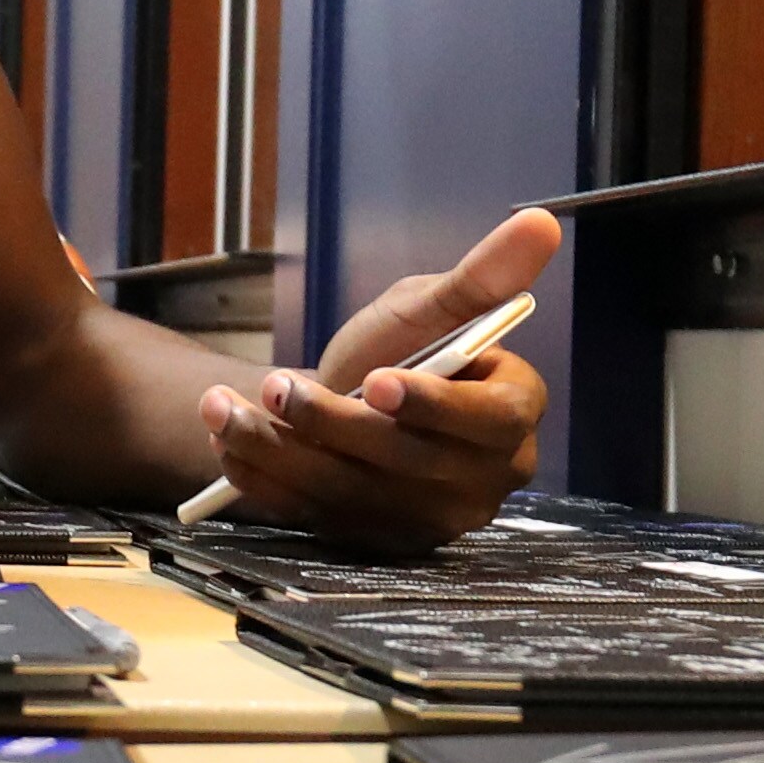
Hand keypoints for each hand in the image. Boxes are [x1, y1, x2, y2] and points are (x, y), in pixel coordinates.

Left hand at [190, 208, 560, 548]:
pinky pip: (316, 516)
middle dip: (334, 423)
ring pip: (352, 492)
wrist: (351, 398)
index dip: (434, 405)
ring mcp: (425, 521)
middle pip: (409, 463)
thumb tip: (540, 220)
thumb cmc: (406, 348)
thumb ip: (483, 275)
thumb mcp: (436, 305)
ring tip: (222, 406)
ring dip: (279, 450)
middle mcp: (479, 482)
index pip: (489, 421)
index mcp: (512, 418)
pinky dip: (265, 478)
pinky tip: (226, 440)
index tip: (377, 381)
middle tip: (277, 384)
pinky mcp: (373, 542)